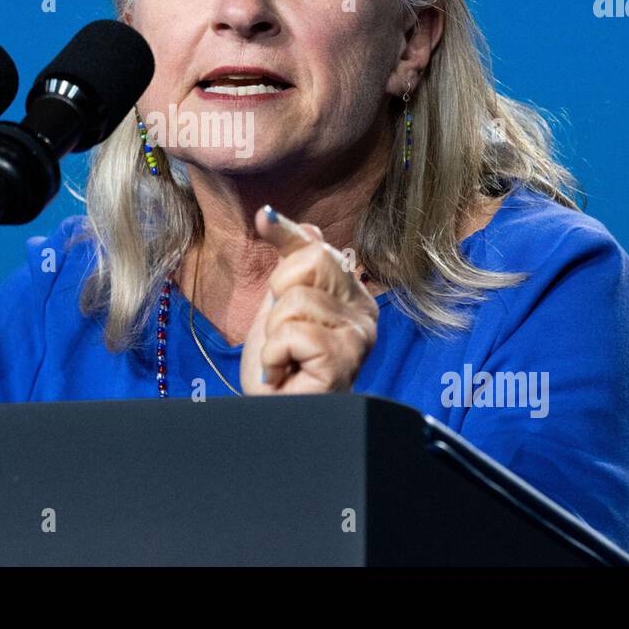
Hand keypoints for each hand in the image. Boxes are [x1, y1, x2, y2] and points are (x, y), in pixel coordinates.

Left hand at [239, 206, 378, 394]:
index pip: (317, 249)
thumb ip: (287, 264)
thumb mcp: (279, 305)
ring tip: (286, 358)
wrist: (278, 415)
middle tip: (283, 334)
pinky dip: (274, 354)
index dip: (287, 233)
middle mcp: (364, 311)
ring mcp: (358, 335)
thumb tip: (271, 213)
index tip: (265, 218)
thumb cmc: (283, 365)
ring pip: (294, 300)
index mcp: (352, 294)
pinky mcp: (343, 358)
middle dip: (278, 298)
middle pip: (308, 263)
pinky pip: (292, 333)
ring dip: (274, 334)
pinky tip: (285, 372)